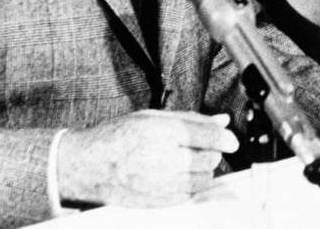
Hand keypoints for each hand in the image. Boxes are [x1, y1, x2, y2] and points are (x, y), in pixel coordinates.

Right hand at [56, 110, 239, 207]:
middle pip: (210, 160)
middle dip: (211, 152)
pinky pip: (189, 196)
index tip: (230, 140)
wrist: (88, 166)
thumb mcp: (153, 117)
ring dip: (202, 170)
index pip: (208, 137)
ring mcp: (161, 184)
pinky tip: (176, 175)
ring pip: (203, 180)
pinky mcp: (158, 202)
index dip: (225, 138)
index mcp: (162, 133)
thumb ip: (190, 119)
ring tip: (186, 160)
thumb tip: (220, 121)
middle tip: (199, 146)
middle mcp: (163, 160)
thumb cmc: (117, 137)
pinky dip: (189, 186)